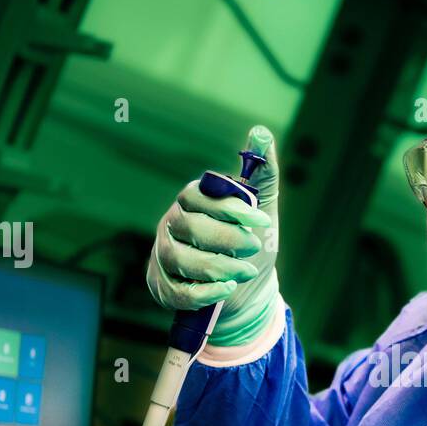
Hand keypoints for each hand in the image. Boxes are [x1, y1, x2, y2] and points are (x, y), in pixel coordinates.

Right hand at [146, 126, 279, 345]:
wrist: (248, 292)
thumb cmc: (251, 246)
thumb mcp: (262, 209)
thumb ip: (262, 174)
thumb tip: (262, 133)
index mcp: (194, 200)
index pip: (201, 196)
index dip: (231, 208)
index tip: (262, 222)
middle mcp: (173, 224)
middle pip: (190, 227)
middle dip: (228, 240)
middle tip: (254, 249)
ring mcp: (164, 255)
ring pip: (181, 259)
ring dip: (219, 268)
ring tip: (245, 272)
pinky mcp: (164, 286)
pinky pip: (177, 291)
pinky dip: (204, 293)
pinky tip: (226, 289)